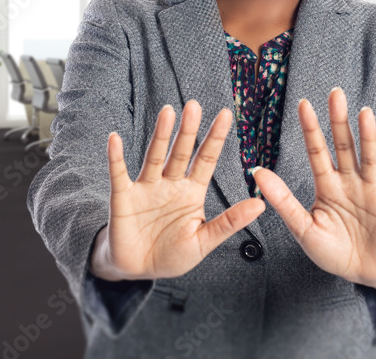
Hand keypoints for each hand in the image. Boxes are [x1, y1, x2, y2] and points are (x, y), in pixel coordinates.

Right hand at [92, 101, 265, 280]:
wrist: (139, 270)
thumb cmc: (173, 255)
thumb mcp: (204, 241)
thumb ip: (229, 222)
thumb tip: (261, 205)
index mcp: (192, 191)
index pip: (206, 159)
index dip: (215, 137)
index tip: (226, 114)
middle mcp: (170, 184)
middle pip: (181, 152)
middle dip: (188, 130)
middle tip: (194, 106)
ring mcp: (146, 188)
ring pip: (155, 156)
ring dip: (161, 135)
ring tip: (168, 112)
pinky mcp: (123, 198)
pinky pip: (119, 174)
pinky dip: (116, 157)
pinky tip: (115, 139)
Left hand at [252, 87, 375, 293]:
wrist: (363, 273)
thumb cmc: (332, 251)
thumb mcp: (303, 228)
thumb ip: (283, 200)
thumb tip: (256, 172)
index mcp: (327, 185)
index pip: (318, 151)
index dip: (311, 129)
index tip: (303, 104)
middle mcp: (350, 182)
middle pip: (344, 146)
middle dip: (340, 121)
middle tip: (336, 94)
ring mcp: (372, 190)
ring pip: (370, 158)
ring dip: (368, 136)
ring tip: (365, 113)